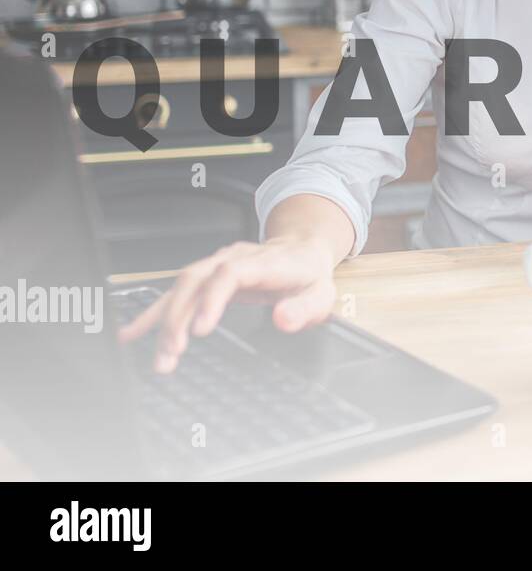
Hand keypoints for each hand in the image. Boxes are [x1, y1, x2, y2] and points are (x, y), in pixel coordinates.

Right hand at [116, 235, 337, 373]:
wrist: (301, 250)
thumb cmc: (309, 275)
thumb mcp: (322, 294)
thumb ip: (305, 309)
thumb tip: (283, 320)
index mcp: (264, 262)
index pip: (230, 274)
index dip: (211, 299)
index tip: (200, 328)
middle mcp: (234, 259)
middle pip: (197, 281)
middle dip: (179, 317)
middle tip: (172, 353)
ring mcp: (217, 264)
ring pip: (182, 287)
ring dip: (164, 321)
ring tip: (159, 356)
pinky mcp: (206, 276)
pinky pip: (176, 292)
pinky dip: (154, 313)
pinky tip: (133, 333)